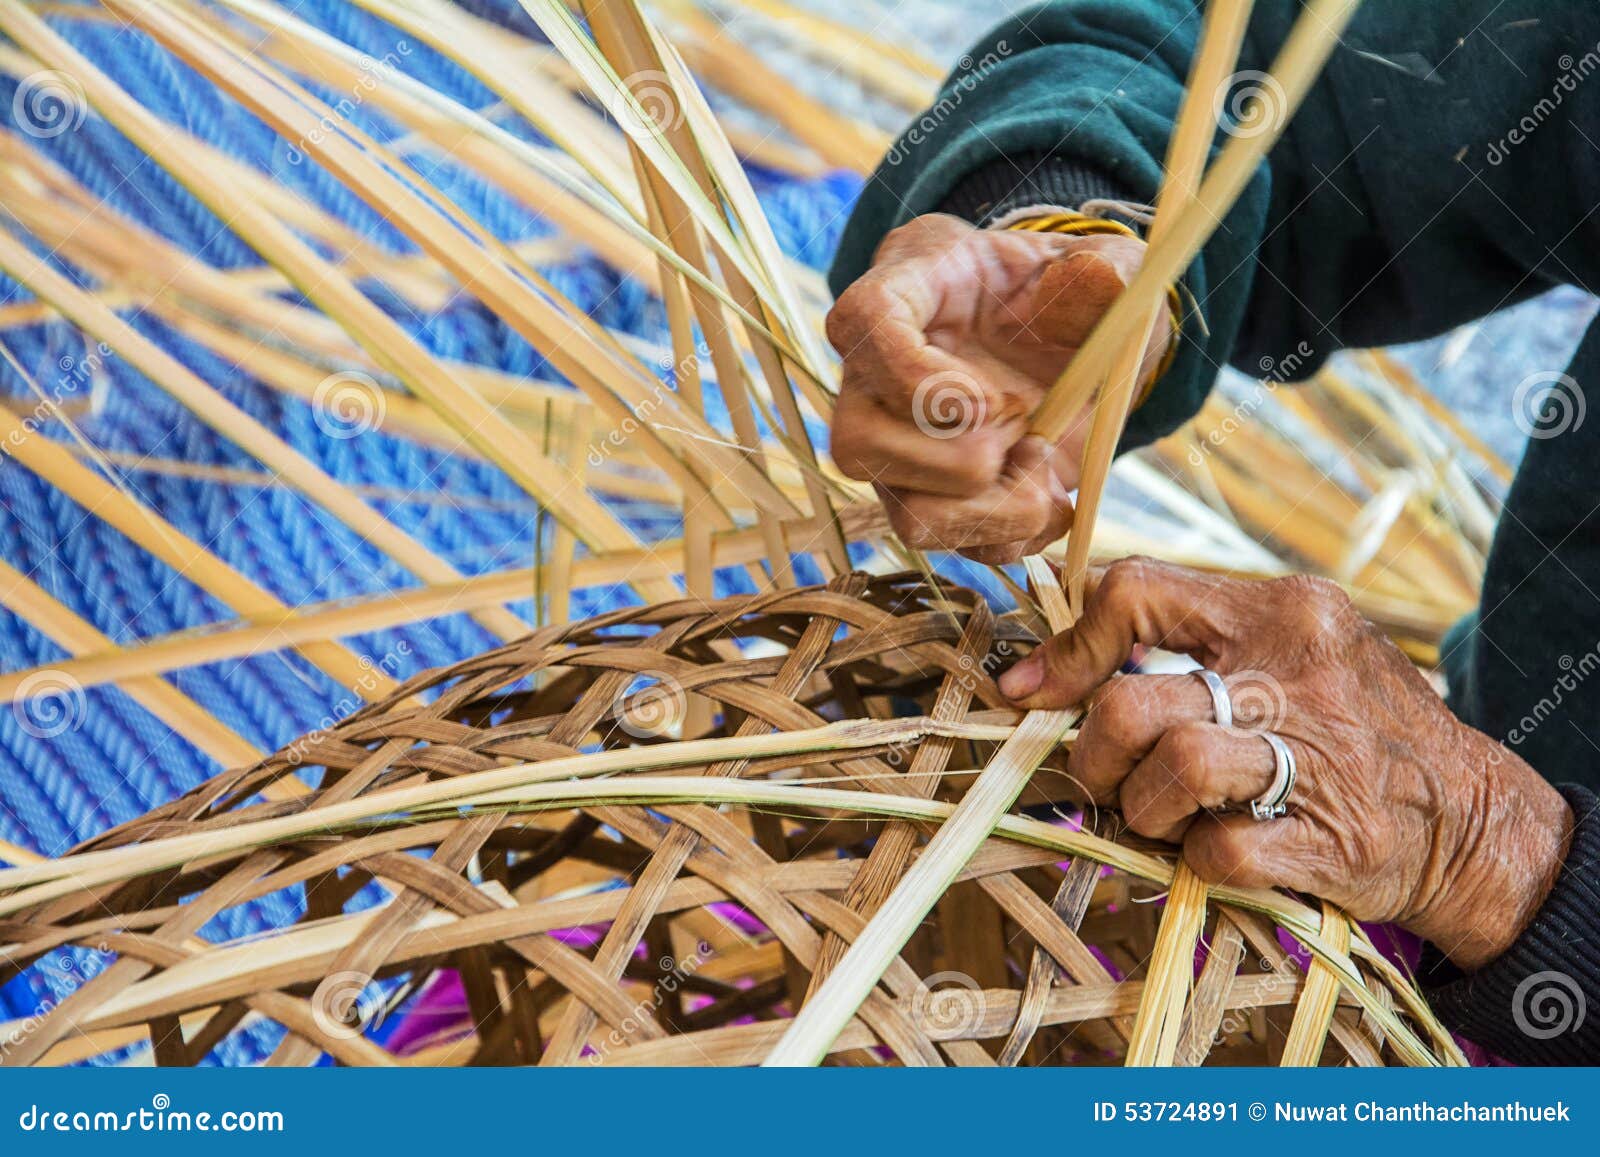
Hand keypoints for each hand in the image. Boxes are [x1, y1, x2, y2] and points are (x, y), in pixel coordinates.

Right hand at [826, 214, 1168, 564]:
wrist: (1064, 345)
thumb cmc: (1063, 295)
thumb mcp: (1099, 270)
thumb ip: (1102, 269)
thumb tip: (1092, 277)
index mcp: (904, 293)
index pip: (861, 325)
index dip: (913, 377)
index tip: (986, 400)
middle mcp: (875, 380)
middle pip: (860, 445)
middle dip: (962, 458)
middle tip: (1021, 423)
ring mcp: (895, 449)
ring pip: (905, 514)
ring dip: (993, 509)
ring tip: (1042, 465)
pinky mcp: (927, 498)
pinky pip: (951, 547)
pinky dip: (1013, 535)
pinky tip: (1048, 492)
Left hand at [998, 557, 1573, 969]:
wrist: (1470, 817)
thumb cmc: (1349, 726)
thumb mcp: (1288, 649)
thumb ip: (1181, 644)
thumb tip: (1036, 674)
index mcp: (1283, 611)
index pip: (1135, 592)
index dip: (1066, 649)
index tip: (1031, 692)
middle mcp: (1299, 674)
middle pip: (1131, 701)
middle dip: (1092, 756)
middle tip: (1103, 780)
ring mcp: (1319, 759)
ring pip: (1170, 771)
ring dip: (1139, 810)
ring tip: (1159, 818)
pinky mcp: (1331, 843)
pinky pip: (1215, 853)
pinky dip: (1193, 862)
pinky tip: (1212, 852)